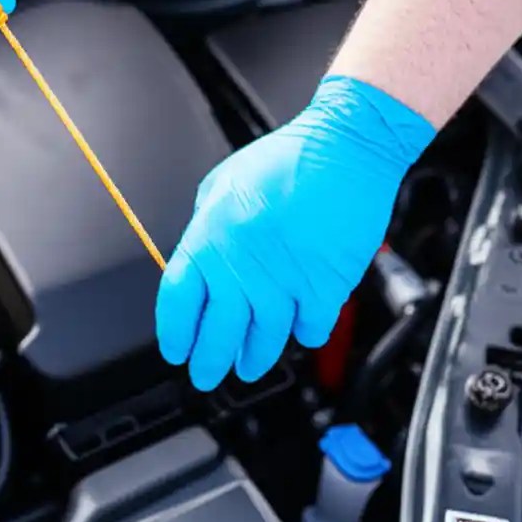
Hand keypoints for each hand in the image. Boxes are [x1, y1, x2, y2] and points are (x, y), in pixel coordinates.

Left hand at [155, 76, 435, 390]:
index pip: (178, 304)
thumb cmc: (289, 158)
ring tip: (250, 364)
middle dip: (209, 363)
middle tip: (208, 373)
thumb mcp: (222, 185)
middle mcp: (243, 268)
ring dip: (255, 358)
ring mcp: (285, 283)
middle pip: (217, 335)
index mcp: (210, 239)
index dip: (176, 334)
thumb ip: (206, 229)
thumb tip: (199, 264)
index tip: (178, 349)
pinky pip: (310, 329)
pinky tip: (300, 326)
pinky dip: (305, 332)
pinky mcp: (324, 289)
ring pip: (263, 341)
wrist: (346, 147)